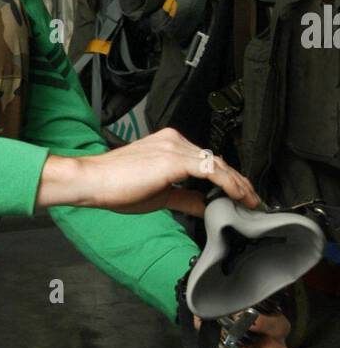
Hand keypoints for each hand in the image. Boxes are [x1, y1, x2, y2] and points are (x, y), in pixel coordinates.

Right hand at [35, 128, 260, 213]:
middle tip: (254, 200)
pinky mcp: (173, 159)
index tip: (241, 196)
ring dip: (239, 184)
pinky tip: (239, 196)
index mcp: (170, 144)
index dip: (229, 179)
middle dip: (239, 182)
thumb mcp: (159, 196)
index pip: (208, 160)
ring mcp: (174, 147)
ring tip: (252, 201)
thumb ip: (185, 198)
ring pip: (218, 164)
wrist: (93, 181)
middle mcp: (175, 140)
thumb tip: (206, 206)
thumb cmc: (116, 187)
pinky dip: (229, 184)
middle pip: (217, 161)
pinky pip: (210, 171)